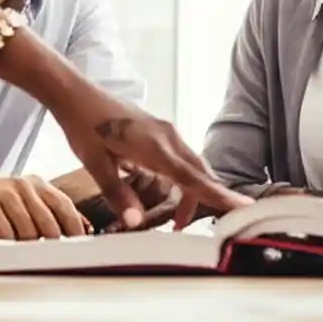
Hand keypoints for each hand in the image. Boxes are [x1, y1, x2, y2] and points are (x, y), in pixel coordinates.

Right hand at [0, 176, 88, 239]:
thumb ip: (44, 212)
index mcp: (34, 183)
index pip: (65, 206)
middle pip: (50, 224)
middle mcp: (22, 186)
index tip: (81, 246)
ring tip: (14, 247)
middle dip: (51, 244)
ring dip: (25, 246)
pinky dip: (6, 245)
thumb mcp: (17, 202)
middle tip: (48, 256)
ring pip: (30, 233)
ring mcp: (5, 195)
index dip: (75, 227)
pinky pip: (7, 236)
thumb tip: (79, 230)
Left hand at [54, 95, 251, 229]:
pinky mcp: (159, 131)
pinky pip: (182, 157)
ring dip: (192, 190)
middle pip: (199, 173)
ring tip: (178, 220)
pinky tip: (171, 190)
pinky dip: (184, 177)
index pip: (193, 178)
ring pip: (192, 164)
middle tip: (200, 226)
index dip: (219, 195)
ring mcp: (165, 132)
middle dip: (206, 199)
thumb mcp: (96, 165)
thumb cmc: (84, 127)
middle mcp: (168, 137)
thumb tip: (135, 223)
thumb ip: (118, 194)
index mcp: (155, 147)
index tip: (245, 206)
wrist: (77, 94)